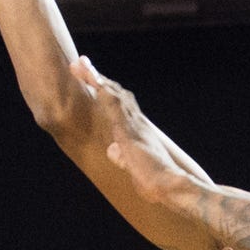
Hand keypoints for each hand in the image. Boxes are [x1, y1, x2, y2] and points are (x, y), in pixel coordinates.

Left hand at [75, 56, 189, 203]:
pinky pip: (111, 103)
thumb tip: (112, 150)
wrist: (171, 187)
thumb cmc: (156, 182)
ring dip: (94, 77)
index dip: (106, 91)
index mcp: (138, 130)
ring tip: (79, 64)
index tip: (95, 79)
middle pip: (114, 92)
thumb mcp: (135, 168)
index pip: (120, 105)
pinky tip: (89, 77)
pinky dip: (100, 89)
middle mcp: (136, 121)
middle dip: (97, 77)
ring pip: (111, 93)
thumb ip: (122, 157)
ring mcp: (132, 123)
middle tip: (81, 62)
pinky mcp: (127, 129)